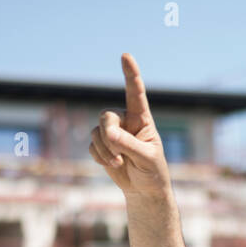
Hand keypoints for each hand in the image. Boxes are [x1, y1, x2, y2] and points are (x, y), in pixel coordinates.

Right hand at [90, 53, 170, 198]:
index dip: (130, 75)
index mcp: (142, 119)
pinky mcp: (102, 145)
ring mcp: (113, 132)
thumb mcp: (147, 158)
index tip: (125, 56)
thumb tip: (108, 133)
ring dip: (106, 150)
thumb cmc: (153, 171)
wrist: (144, 190)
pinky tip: (113, 165)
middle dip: (109, 133)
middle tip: (118, 150)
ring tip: (119, 162)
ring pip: (97, 131)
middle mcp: (126, 121)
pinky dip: (100, 157)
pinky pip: (92, 145)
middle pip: (107, 115)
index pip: (135, 93)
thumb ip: (129, 144)